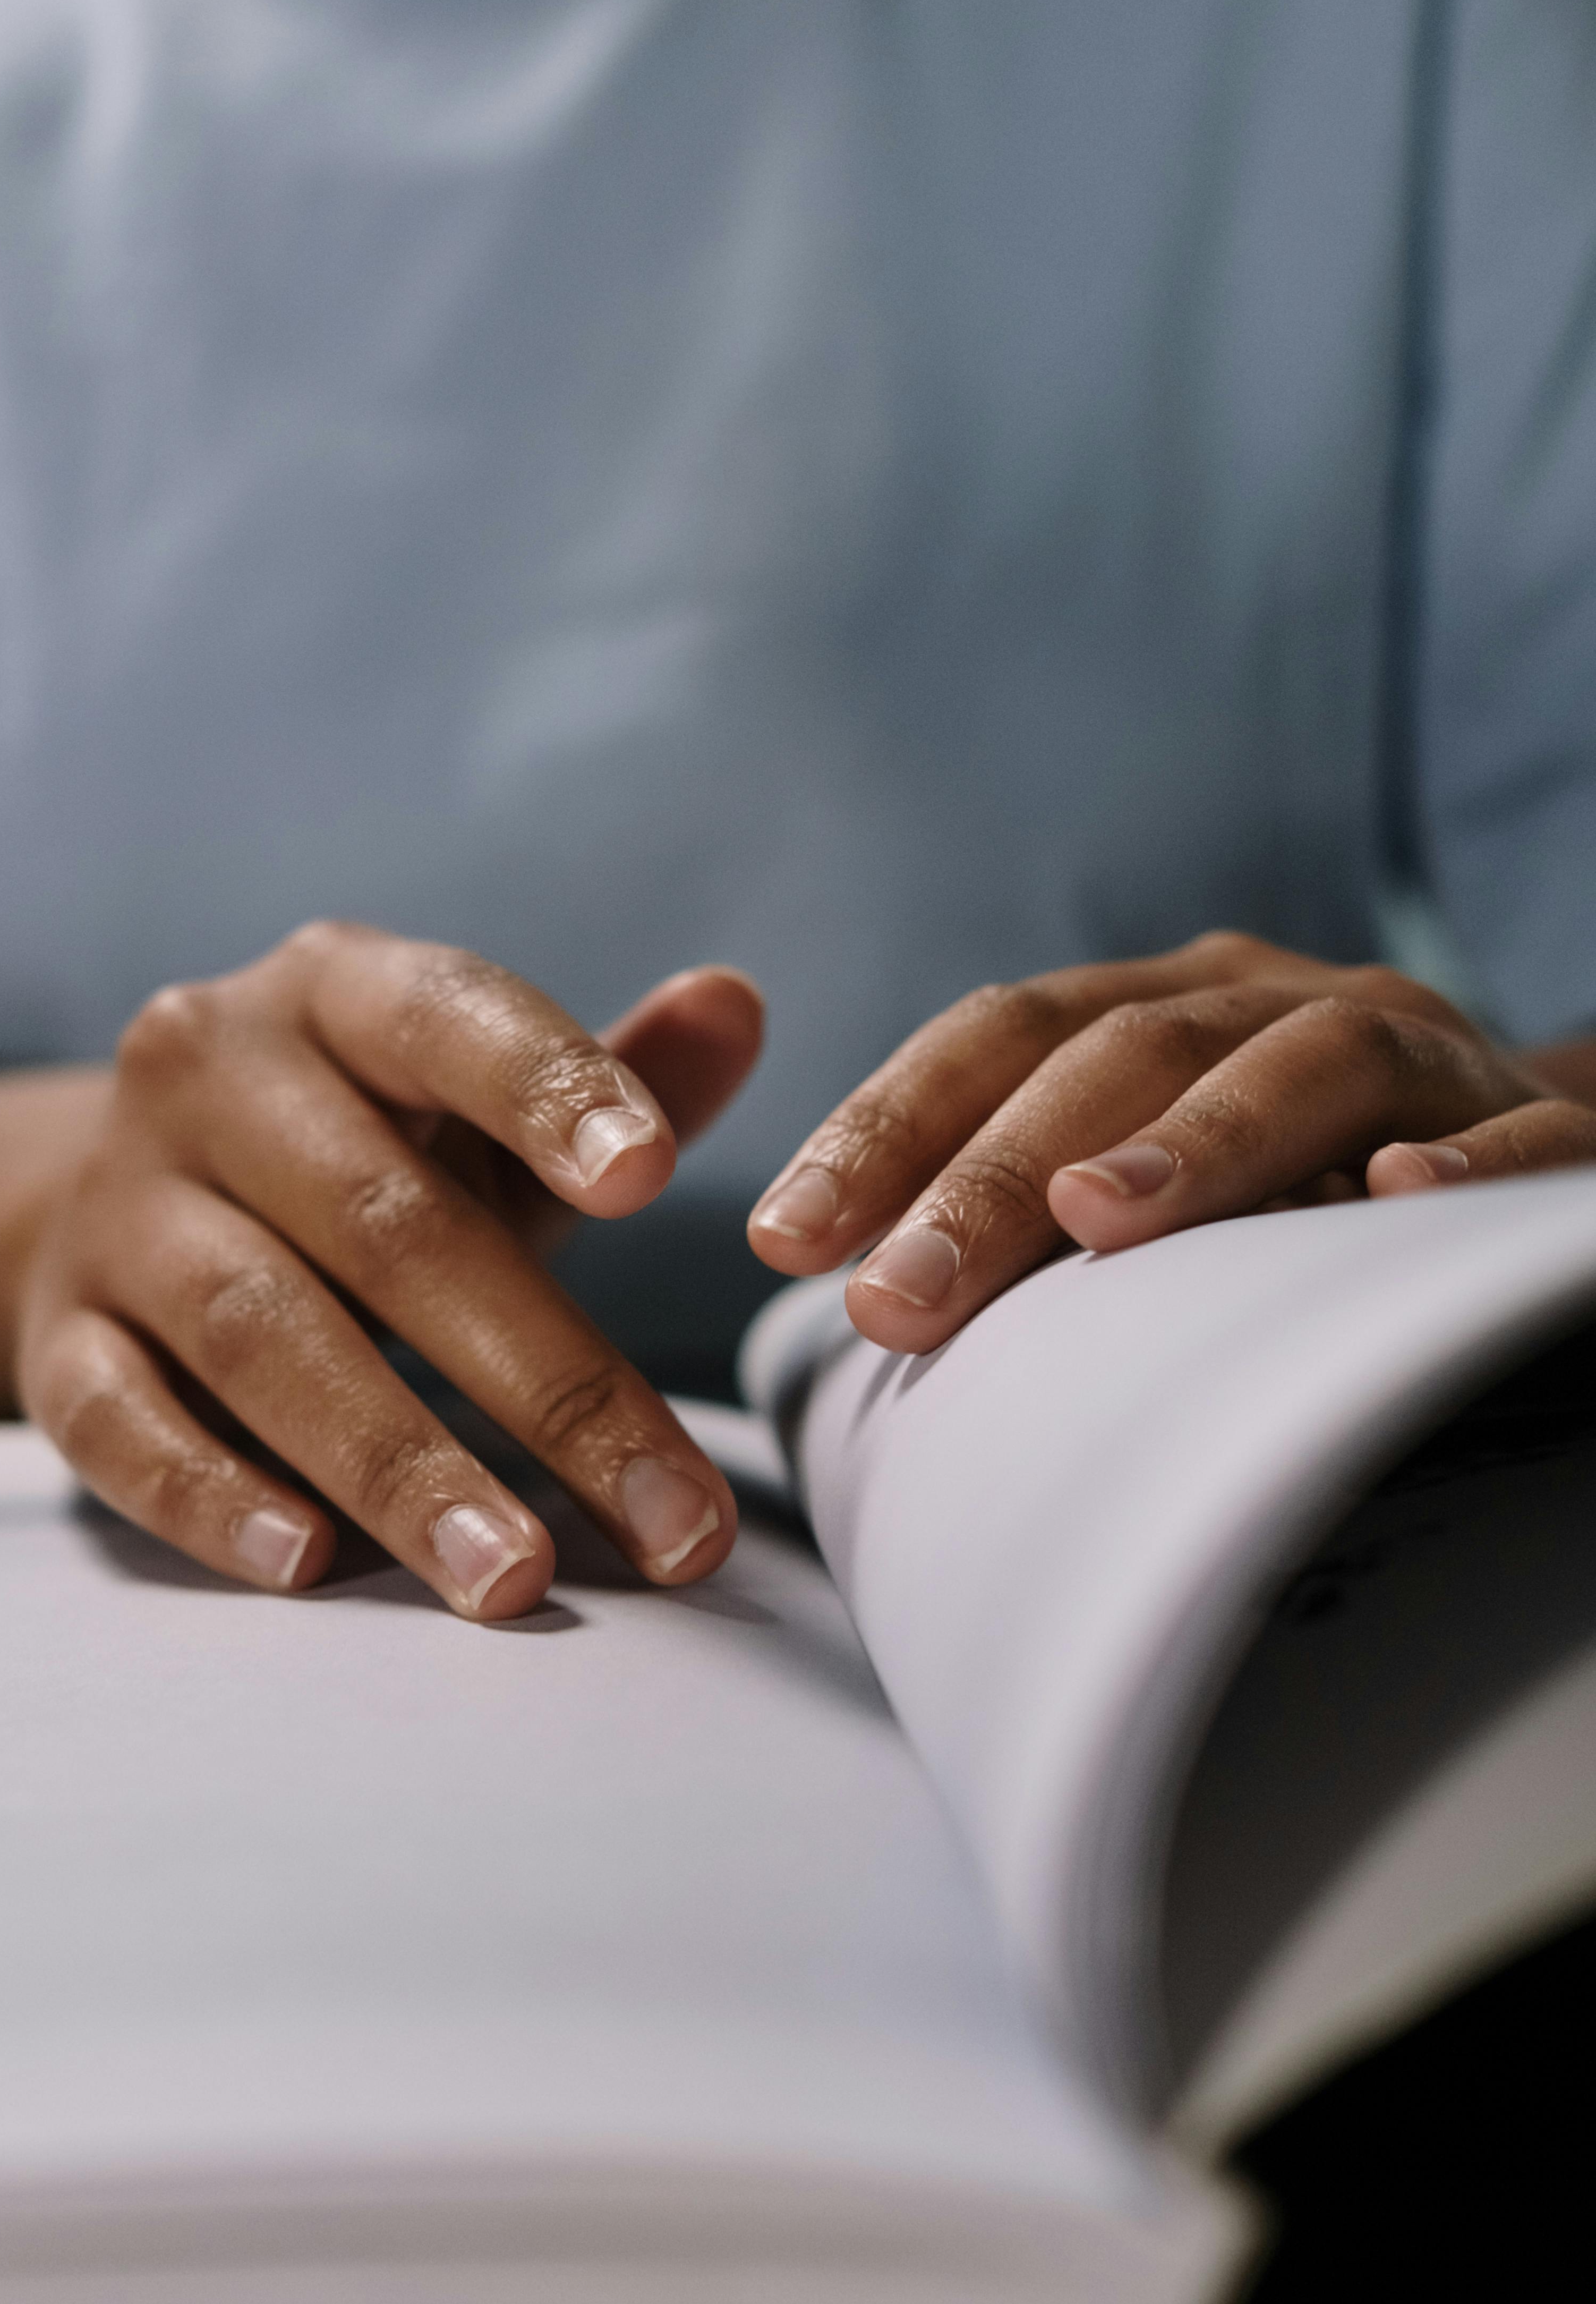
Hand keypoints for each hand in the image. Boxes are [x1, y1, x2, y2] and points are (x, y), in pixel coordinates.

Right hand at [17, 922, 763, 1617]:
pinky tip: (310, 1568)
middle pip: (387, 1228)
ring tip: (512, 1576)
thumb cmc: (350, 1156)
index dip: (551, 1088)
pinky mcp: (53, 1338)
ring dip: (396, 1464)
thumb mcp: (470, 1105)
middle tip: (674, 1520)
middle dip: (548, 1384)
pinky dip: (212, 1496)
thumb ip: (608, 1069)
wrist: (109, 1195)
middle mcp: (206, 1076)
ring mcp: (117, 1209)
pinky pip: (117, 1422)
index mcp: (330, 992)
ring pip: (263, 1336)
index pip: (446, 1018)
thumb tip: (737, 1003)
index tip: (656, 1178)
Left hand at [748, 931, 1595, 1352]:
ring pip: (1303, 1066)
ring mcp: (1422, 1053)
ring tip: (1097, 1221)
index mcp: (1168, 1007)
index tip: (783, 1235)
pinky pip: (1511, 1134)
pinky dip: (1457, 1161)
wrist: (1530, 1163)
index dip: (887, 1126)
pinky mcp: (1548, 1131)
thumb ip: (1036, 1222)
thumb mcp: (1160, 1185)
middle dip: (994, 1176)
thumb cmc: (1299, 1198)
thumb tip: (858, 1297)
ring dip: (1197, 1142)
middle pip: (1121, 1058)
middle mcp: (1279, 1003)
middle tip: (896, 1300)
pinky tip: (1394, 1199)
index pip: (1001, 1038)